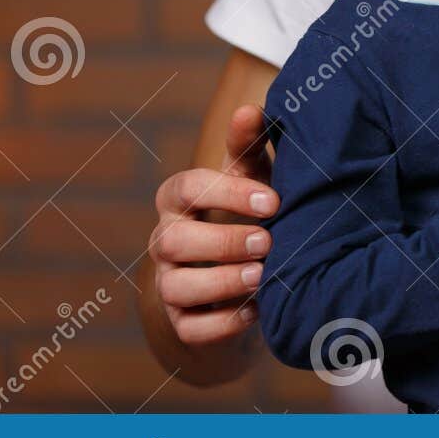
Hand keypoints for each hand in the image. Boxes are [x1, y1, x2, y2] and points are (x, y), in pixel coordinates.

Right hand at [148, 105, 277, 346]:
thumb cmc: (253, 212)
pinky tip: (258, 310)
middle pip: (172, 241)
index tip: (272, 201)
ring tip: (264, 275)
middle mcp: (166, 240)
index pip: (185, 188)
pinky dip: (224, 323)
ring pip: (176, 286)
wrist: (254, 272)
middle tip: (268, 241)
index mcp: (180, 200)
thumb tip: (252, 109)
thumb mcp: (254, 177)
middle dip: (221, 242)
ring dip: (222, 282)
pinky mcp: (182, 322)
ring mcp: (169, 283)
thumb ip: (251, 146)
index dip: (226, 194)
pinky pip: (192, 328)